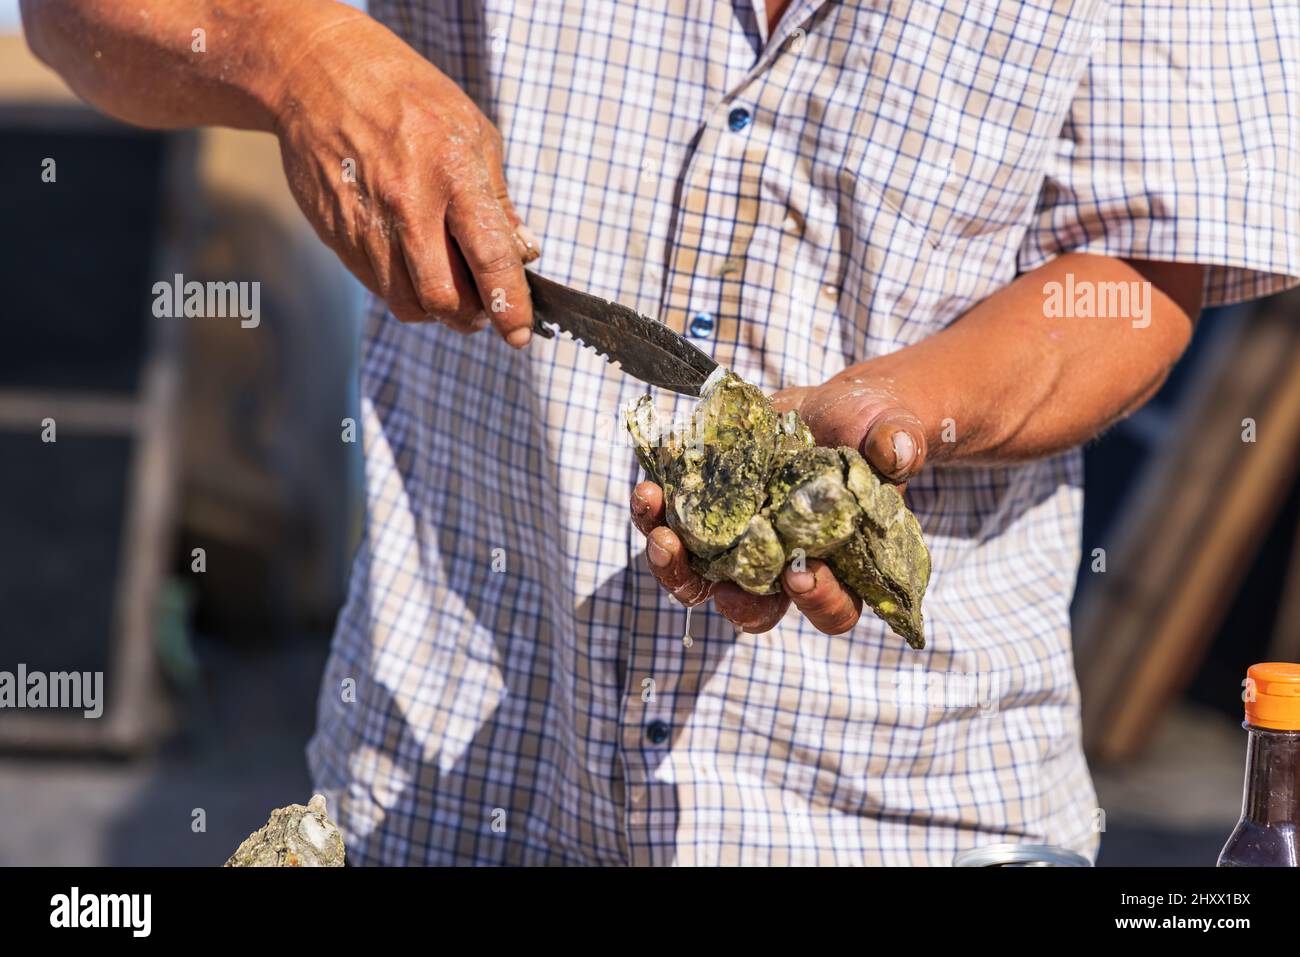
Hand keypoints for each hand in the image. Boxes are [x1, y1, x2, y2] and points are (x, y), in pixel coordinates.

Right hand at [271, 14, 539, 342]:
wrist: (318, 76)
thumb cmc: (410, 99)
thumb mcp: (473, 132)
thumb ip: (499, 201)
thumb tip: (524, 254)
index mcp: (452, 172)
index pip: (489, 257)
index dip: (509, 304)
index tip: (520, 335)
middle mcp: (407, 204)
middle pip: (443, 298)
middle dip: (469, 318)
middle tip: (482, 309)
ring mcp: (366, 223)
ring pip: (407, 303)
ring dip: (435, 309)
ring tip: (449, 283)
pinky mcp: (337, 235)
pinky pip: (377, 286)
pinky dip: (403, 289)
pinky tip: (412, 262)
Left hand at [630, 371, 927, 634]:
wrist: (825, 411)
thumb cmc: (869, 430)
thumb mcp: (888, 429)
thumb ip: (895, 443)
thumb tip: (897, 451)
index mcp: (840, 568)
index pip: (833, 609)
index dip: (818, 599)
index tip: (800, 571)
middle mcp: (783, 570)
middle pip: (752, 609)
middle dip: (732, 600)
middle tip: (721, 582)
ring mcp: (738, 546)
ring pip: (700, 578)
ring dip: (675, 563)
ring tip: (662, 532)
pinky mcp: (706, 514)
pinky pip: (673, 528)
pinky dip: (655, 515)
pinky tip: (649, 490)